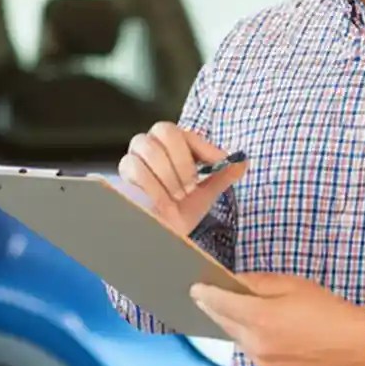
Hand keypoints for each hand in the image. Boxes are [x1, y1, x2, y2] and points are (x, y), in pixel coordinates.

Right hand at [117, 122, 245, 236]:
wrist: (161, 234)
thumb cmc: (182, 209)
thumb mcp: (207, 192)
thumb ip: (224, 174)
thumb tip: (243, 161)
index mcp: (171, 143)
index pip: (183, 131)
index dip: (202, 146)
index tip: (218, 162)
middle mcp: (150, 143)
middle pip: (165, 131)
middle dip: (182, 161)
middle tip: (190, 186)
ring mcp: (133, 156)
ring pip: (150, 150)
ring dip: (169, 177)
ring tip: (177, 197)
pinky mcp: (121, 174)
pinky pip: (135, 168)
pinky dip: (154, 187)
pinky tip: (162, 202)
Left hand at [190, 273, 364, 365]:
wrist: (354, 345)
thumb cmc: (326, 309)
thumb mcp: (292, 284)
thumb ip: (259, 282)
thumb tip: (236, 281)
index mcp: (260, 318)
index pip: (220, 303)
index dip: (205, 293)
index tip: (194, 287)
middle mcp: (256, 343)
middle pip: (225, 322)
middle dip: (214, 307)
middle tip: (204, 294)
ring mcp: (264, 361)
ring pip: (238, 338)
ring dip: (232, 323)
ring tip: (231, 308)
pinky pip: (252, 350)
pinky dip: (249, 337)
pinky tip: (255, 326)